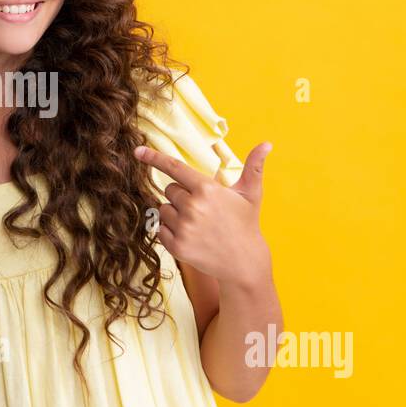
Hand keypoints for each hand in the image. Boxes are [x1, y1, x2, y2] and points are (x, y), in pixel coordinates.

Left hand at [134, 141, 272, 294]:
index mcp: (207, 189)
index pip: (175, 168)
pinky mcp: (176, 245)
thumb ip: (254, 167)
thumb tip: (267, 144)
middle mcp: (193, 207)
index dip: (155, 158)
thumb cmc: (245, 224)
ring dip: (175, 214)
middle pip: (169, 190)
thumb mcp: (251, 194)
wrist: (243, 262)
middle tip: (202, 209)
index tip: (138, 151)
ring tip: (197, 224)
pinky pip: (160, 229)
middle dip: (182, 196)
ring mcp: (183, 227)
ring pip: (163, 210)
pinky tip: (190, 236)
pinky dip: (170, 231)